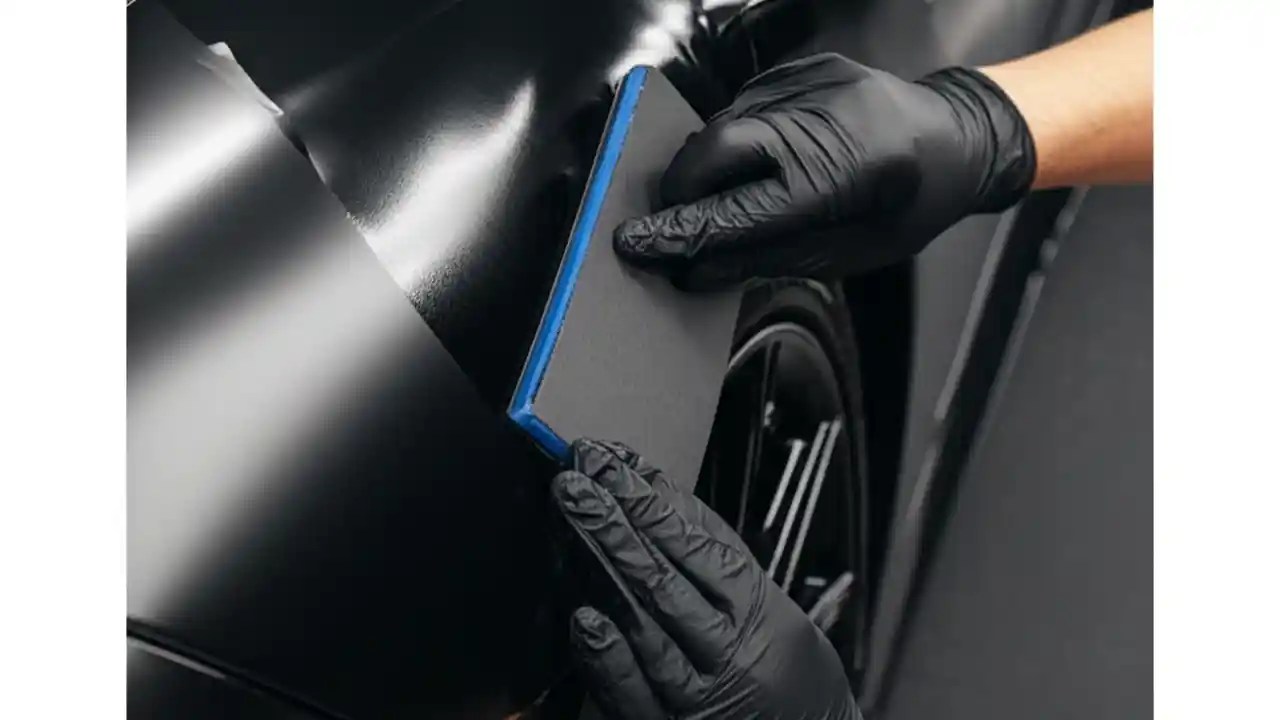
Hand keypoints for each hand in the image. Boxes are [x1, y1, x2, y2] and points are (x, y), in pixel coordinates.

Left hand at [552, 439, 861, 719]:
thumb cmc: (785, 668)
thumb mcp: (763, 599)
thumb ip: (711, 547)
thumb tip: (654, 486)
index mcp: (757, 611)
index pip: (699, 547)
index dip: (652, 503)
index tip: (612, 465)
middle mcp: (730, 653)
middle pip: (667, 581)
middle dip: (618, 525)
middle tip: (578, 482)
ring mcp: (700, 695)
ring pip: (649, 628)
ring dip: (605, 569)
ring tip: (576, 524)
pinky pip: (635, 696)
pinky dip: (608, 657)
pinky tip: (584, 619)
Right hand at [614, 53, 1035, 288]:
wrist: (959, 139)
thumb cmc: (909, 207)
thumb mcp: (845, 253)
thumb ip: (765, 256)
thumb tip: (693, 266)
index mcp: (849, 176)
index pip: (742, 208)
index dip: (682, 230)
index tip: (637, 243)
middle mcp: (830, 118)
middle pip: (719, 146)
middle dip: (684, 189)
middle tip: (674, 221)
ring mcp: (816, 83)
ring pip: (723, 123)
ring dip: (708, 165)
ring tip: (725, 195)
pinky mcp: (804, 67)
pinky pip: (743, 104)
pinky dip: (734, 139)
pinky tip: (756, 160)